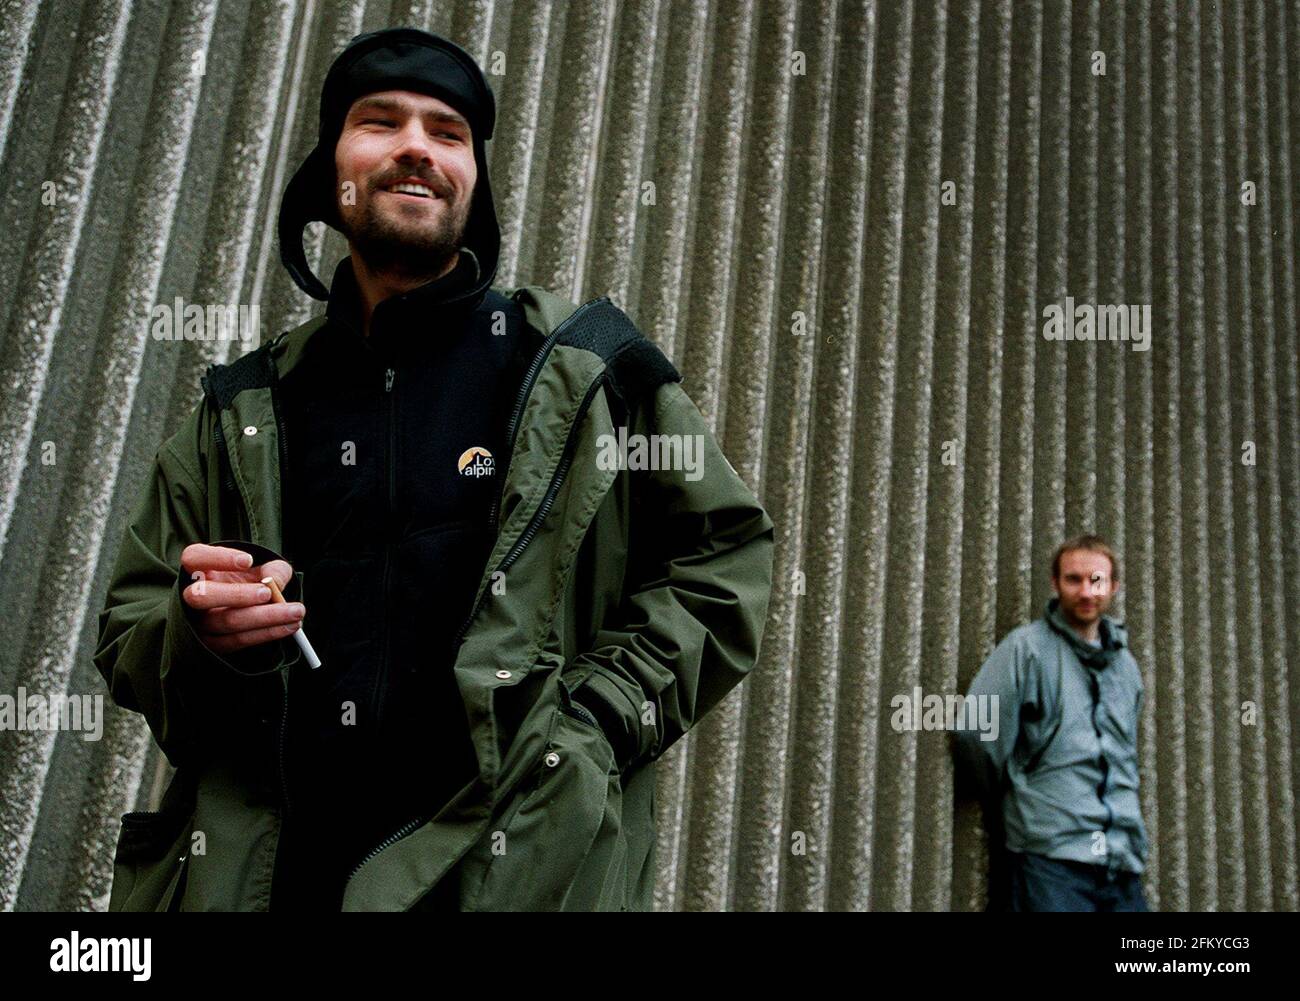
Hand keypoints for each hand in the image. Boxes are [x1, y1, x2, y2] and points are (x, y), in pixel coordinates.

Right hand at [180, 543, 303, 654]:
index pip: (194, 557)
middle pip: (201, 596)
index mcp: (198, 569)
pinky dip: (267, 633)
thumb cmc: (255, 582)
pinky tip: (289, 626)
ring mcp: (199, 624)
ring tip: (295, 611)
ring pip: (226, 621)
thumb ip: (275, 570)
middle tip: (268, 593)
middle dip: (237, 595)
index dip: (218, 558)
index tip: (248, 560)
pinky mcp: (213, 645)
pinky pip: (239, 640)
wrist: (253, 608)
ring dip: (264, 617)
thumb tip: (275, 581)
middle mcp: (192, 596)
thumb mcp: (268, 569)